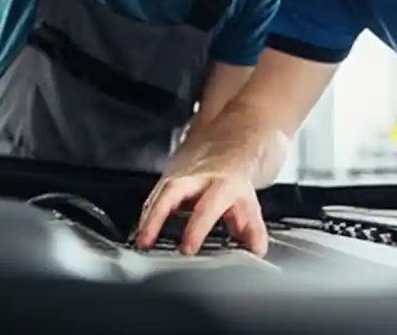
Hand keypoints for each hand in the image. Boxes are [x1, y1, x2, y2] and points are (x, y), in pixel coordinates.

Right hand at [134, 168, 267, 256]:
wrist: (224, 146)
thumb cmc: (233, 181)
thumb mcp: (248, 203)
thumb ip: (253, 230)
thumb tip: (255, 250)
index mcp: (221, 184)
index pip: (207, 207)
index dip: (196, 228)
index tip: (187, 248)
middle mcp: (197, 179)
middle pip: (171, 193)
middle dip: (156, 217)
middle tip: (146, 241)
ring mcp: (179, 178)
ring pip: (158, 193)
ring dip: (147, 218)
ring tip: (141, 242)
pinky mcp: (166, 181)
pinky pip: (153, 197)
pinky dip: (146, 215)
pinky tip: (143, 232)